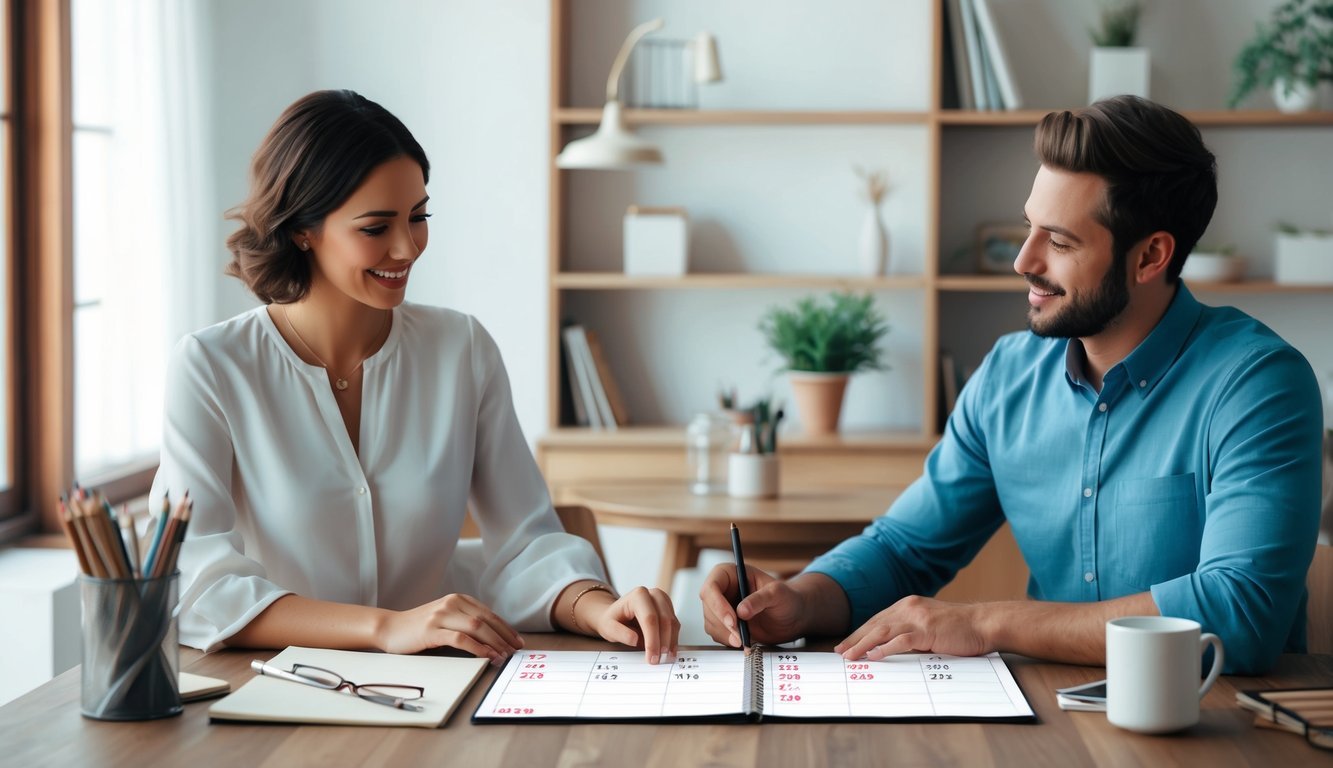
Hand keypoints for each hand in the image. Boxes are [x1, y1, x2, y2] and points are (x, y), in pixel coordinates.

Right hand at [378, 593, 523, 663]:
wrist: (390, 628)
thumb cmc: (420, 628)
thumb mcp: (446, 618)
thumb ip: (465, 621)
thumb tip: (493, 638)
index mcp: (458, 599)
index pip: (489, 614)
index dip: (506, 628)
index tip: (517, 641)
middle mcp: (452, 603)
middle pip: (486, 620)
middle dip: (504, 637)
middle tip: (515, 651)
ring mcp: (441, 615)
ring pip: (477, 627)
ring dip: (494, 643)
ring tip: (503, 656)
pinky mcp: (432, 629)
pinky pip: (460, 638)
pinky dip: (477, 648)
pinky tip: (486, 656)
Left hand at [584, 587, 679, 664]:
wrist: (617, 614)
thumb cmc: (613, 620)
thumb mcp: (608, 627)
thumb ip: (620, 633)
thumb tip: (634, 639)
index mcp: (638, 596)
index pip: (649, 619)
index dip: (653, 640)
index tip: (652, 657)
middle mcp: (653, 594)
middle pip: (664, 620)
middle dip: (663, 643)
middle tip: (659, 660)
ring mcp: (663, 600)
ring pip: (672, 622)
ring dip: (671, 642)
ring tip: (665, 658)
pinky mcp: (669, 608)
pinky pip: (675, 624)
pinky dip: (673, 639)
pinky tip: (669, 651)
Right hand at [699, 563, 805, 646]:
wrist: (792, 617)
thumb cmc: (786, 598)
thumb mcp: (778, 593)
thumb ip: (760, 599)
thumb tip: (741, 611)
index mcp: (731, 574)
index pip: (712, 586)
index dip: (718, 604)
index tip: (733, 620)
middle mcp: (722, 589)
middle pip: (708, 607)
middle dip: (723, 624)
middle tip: (740, 637)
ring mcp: (721, 607)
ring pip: (710, 622)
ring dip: (726, 634)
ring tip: (745, 640)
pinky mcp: (724, 624)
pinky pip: (717, 634)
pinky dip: (728, 640)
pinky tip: (743, 641)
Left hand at [835, 595, 989, 659]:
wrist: (984, 623)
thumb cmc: (959, 628)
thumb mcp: (929, 624)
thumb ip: (910, 631)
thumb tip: (888, 647)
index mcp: (908, 605)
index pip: (877, 620)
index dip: (860, 632)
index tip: (846, 644)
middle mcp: (909, 607)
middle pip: (875, 624)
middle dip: (855, 638)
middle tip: (840, 652)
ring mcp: (918, 618)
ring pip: (882, 631)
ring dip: (863, 644)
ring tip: (850, 656)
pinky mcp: (927, 630)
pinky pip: (901, 640)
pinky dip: (885, 648)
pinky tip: (873, 656)